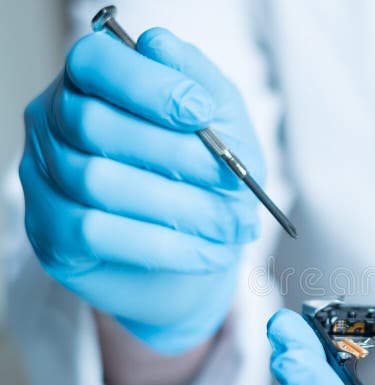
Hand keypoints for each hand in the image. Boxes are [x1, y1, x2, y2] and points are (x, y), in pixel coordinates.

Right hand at [19, 28, 262, 353]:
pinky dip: (165, 245)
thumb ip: (202, 84)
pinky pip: (96, 233)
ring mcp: (43, 176)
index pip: (96, 62)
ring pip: (97, 181)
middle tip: (235, 184)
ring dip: (182, 208)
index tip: (202, 113)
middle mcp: (55, 120)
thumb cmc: (209, 176)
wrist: (200, 247)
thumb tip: (160, 45)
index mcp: (96, 81)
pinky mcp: (50, 231)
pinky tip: (211, 253)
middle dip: (178, 157)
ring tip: (235, 226)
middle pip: (94, 124)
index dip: (147, 85)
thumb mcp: (226, 127)